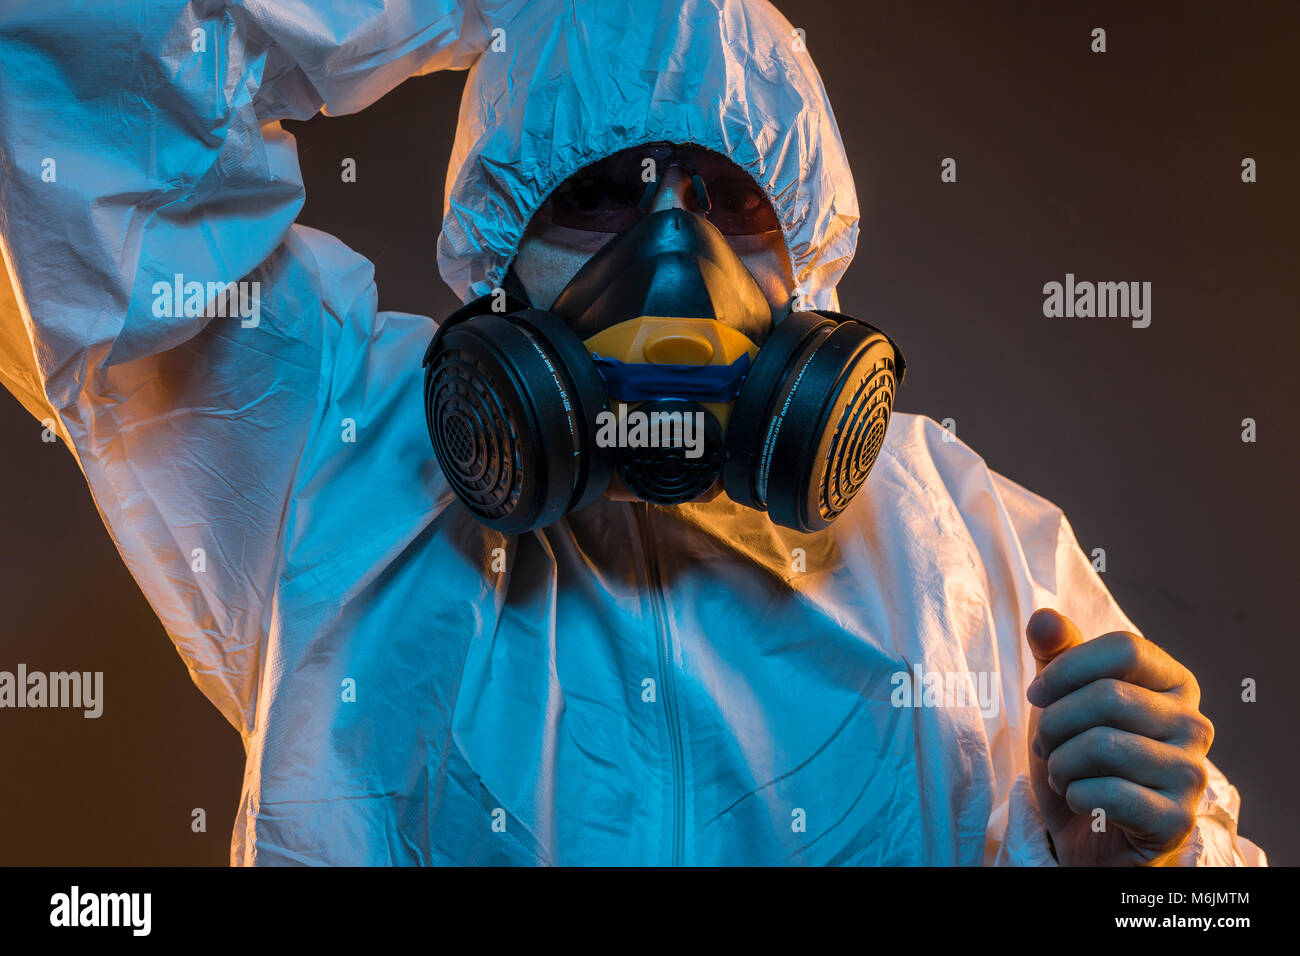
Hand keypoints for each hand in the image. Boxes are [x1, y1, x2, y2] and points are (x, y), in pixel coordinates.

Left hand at [1024, 608, 1213, 865]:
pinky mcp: (1177, 818)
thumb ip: (1055, 655)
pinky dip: (1076, 795)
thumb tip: (1043, 617)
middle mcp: (1195, 724)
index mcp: (1175, 684)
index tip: (1036, 693)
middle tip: (1045, 744)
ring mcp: (1192, 773)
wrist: (1090, 831)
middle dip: (1055, 721)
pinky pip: (1110, 793)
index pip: (1125, 648)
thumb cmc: (1080, 755)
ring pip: (1104, 745)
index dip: (1068, 667)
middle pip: (1109, 696)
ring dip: (1061, 762)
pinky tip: (1080, 799)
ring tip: (1061, 773)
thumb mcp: (1062, 698)